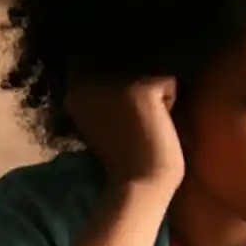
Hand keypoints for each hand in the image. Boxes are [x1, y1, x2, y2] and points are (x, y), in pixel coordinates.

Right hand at [64, 75, 184, 187]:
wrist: (140, 182)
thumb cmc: (129, 156)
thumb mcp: (102, 119)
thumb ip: (103, 91)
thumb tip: (125, 62)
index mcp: (74, 88)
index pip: (106, 64)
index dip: (123, 87)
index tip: (125, 117)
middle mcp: (88, 78)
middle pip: (132, 66)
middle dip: (141, 91)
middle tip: (136, 125)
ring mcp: (114, 80)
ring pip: (150, 71)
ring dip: (156, 97)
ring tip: (146, 124)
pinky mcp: (142, 88)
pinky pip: (170, 81)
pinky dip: (172, 103)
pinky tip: (158, 125)